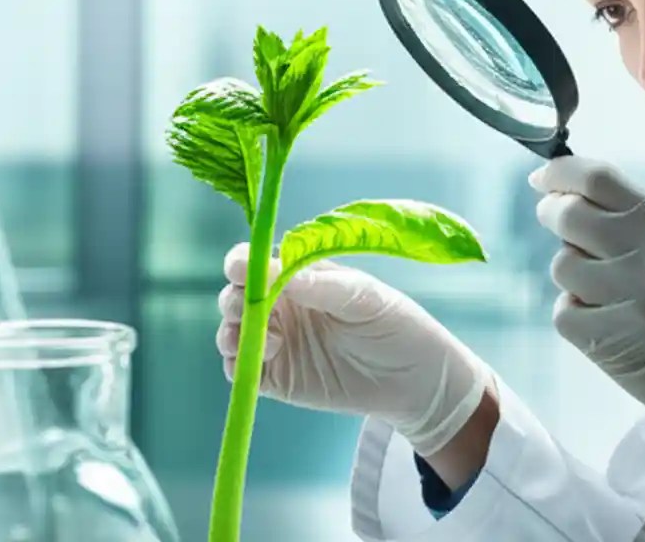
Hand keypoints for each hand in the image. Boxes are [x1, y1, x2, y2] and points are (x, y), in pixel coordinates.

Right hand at [216, 243, 493, 456]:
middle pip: (236, 296)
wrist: (414, 382)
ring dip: (230, 333)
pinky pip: (241, 370)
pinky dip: (236, 365)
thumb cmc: (395, 326)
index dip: (242, 263)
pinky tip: (254, 364)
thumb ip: (325, 287)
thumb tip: (283, 274)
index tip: (240, 269)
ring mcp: (276, 342)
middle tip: (245, 309)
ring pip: (232, 332)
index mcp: (299, 276)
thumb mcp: (367, 298)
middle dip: (232, 300)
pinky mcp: (276, 378)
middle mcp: (281, 305)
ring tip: (250, 341)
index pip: (257, 262)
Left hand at [530, 156, 644, 461]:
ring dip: (573, 275)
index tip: (541, 178)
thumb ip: (630, 224)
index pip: (598, 178)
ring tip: (608, 293)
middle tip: (556, 221)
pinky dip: (577, 317)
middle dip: (552, 214)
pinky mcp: (607, 340)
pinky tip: (610, 326)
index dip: (559, 173)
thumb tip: (565, 199)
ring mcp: (627, 299)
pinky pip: (564, 313)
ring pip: (563, 266)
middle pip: (568, 215)